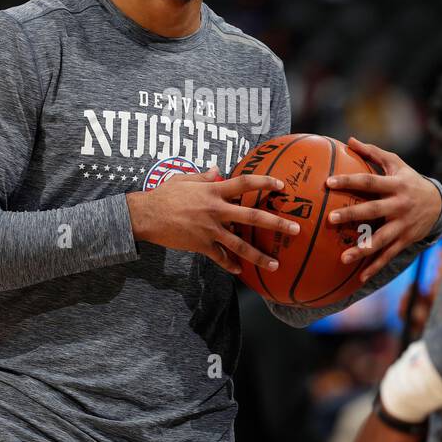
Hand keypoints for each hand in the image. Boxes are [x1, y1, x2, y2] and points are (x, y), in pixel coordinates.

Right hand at [126, 167, 299, 274]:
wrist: (146, 216)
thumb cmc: (164, 194)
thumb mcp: (185, 179)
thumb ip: (204, 177)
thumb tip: (217, 170)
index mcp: (214, 191)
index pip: (245, 183)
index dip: (264, 183)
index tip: (281, 186)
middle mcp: (216, 210)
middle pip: (252, 216)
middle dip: (276, 222)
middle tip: (295, 229)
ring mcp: (210, 230)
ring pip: (240, 244)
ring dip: (259, 255)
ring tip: (275, 264)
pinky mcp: (201, 245)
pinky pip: (220, 257)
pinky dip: (230, 264)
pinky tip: (240, 271)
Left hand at [326, 137, 441, 282]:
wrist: (439, 204)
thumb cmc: (409, 180)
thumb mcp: (396, 164)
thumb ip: (373, 153)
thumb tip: (349, 140)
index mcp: (394, 185)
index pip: (369, 181)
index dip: (349, 181)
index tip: (329, 183)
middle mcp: (398, 205)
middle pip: (372, 210)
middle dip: (352, 216)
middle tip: (331, 219)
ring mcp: (402, 225)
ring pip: (381, 239)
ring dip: (363, 249)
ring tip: (344, 258)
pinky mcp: (406, 240)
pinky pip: (389, 255)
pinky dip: (375, 267)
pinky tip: (360, 277)